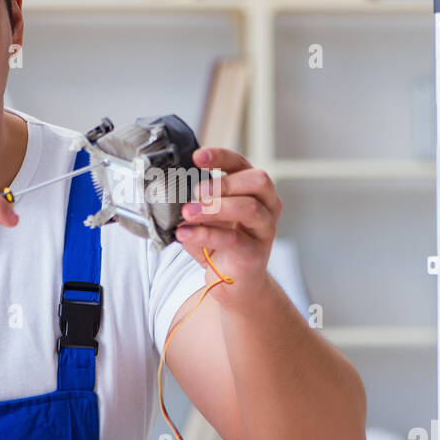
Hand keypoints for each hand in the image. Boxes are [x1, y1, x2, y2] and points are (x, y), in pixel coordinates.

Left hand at [173, 147, 281, 308]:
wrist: (234, 283)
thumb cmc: (222, 244)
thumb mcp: (207, 217)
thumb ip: (196, 203)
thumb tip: (172, 193)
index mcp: (253, 190)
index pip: (242, 164)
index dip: (221, 157)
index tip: (197, 157)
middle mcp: (266, 206)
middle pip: (257, 181)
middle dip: (224, 183)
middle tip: (197, 191)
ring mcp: (265, 229)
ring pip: (248, 208)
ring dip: (214, 208)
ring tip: (187, 213)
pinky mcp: (256, 253)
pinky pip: (233, 239)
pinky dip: (205, 234)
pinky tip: (185, 234)